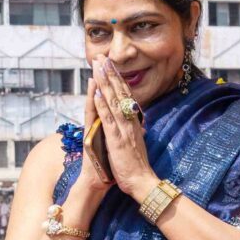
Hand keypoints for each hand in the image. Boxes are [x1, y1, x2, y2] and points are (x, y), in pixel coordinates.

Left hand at [90, 61, 157, 197]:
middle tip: (102, 57)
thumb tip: (137, 121)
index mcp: (133, 122)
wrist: (142, 182)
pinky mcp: (116, 139)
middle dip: (110, 74)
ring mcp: (123, 129)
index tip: (110, 65)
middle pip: (120, 93)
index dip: (117, 79)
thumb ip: (135, 130)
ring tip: (98, 67)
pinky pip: (108, 119)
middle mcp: (129, 122)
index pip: (126, 96)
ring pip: (113, 101)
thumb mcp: (136, 143)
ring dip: (105, 83)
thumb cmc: (137, 166)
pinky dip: (102, 105)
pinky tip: (96, 93)